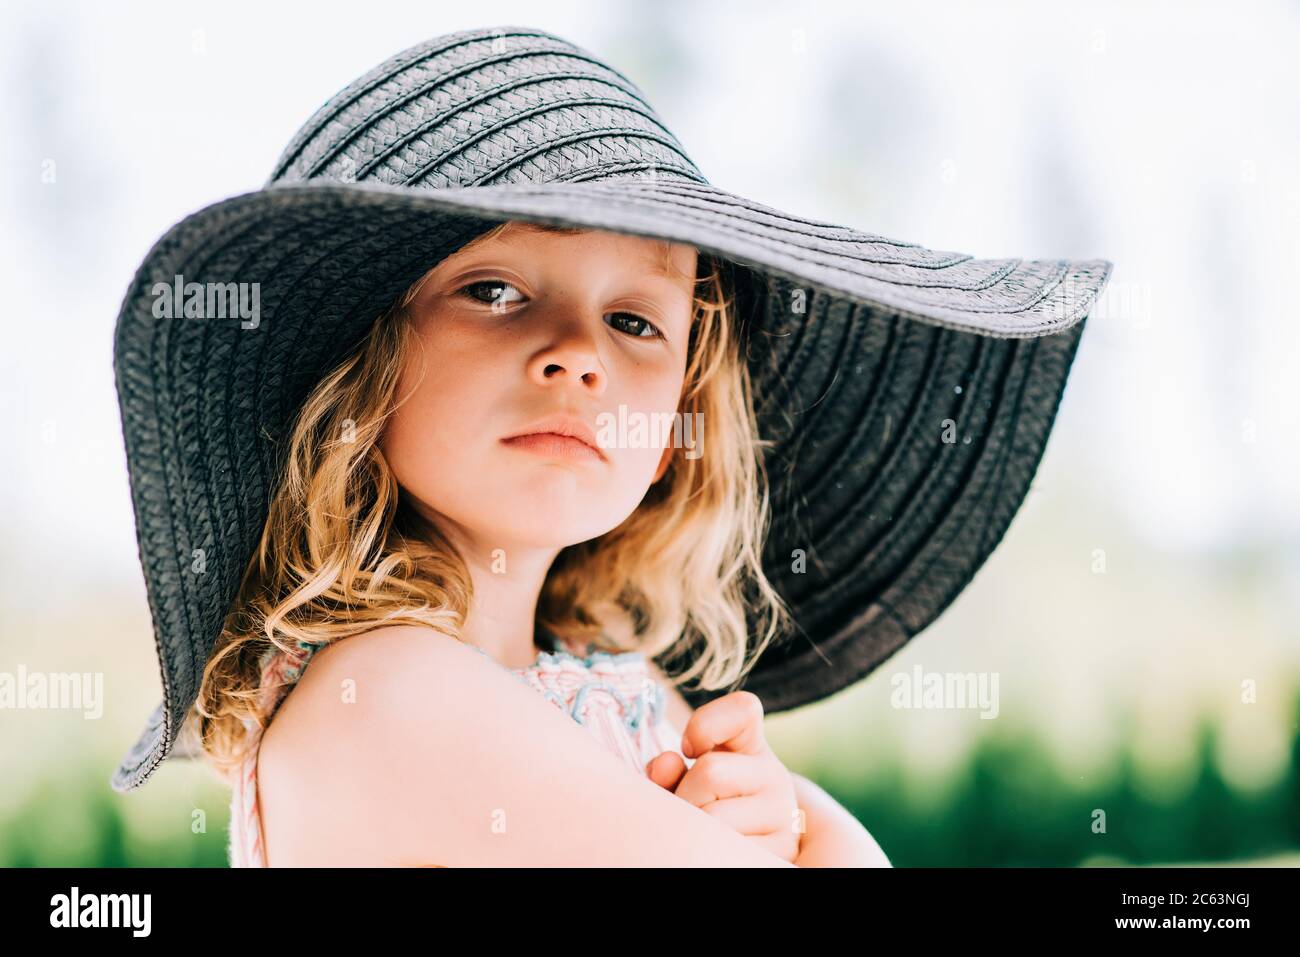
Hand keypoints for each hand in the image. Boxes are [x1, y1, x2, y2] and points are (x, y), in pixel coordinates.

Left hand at [645, 691, 801, 863]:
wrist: (743, 850)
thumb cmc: (704, 808)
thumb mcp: (686, 781)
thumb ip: (670, 769)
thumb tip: (663, 767)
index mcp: (751, 747)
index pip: (743, 709)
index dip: (705, 725)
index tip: (689, 749)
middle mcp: (775, 776)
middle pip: (710, 771)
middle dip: (685, 795)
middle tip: (691, 808)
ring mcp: (784, 815)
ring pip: (713, 818)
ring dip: (692, 829)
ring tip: (701, 832)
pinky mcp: (781, 852)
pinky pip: (725, 850)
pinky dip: (706, 854)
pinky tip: (714, 851)